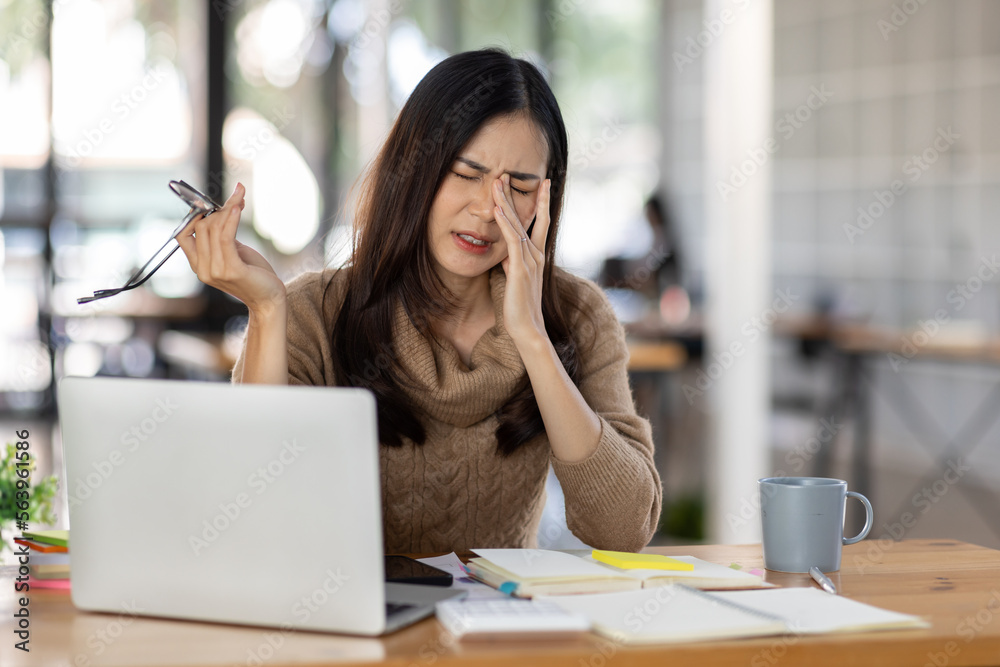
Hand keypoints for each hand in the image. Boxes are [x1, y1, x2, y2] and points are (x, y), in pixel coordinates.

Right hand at [175, 183, 285, 313]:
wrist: (269, 300)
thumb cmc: (255, 276)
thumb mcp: (235, 253)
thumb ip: (223, 236)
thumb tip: (224, 209)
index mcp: (199, 265)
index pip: (183, 235)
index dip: (193, 216)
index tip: (209, 204)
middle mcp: (203, 269)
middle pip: (201, 227)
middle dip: (218, 209)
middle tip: (237, 198)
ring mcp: (215, 271)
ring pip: (213, 229)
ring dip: (228, 210)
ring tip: (240, 198)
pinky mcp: (231, 270)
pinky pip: (226, 238)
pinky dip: (231, 220)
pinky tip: (237, 208)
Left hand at [492, 174, 551, 348]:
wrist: (528, 328)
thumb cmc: (521, 308)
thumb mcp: (516, 280)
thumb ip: (512, 265)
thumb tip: (504, 257)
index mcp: (536, 256)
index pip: (539, 223)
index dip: (539, 203)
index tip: (540, 183)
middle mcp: (536, 254)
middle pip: (528, 217)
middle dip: (519, 194)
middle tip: (511, 173)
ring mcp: (529, 261)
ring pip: (517, 225)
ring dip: (506, 202)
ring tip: (498, 182)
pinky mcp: (519, 269)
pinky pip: (511, 241)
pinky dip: (504, 224)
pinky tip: (498, 210)